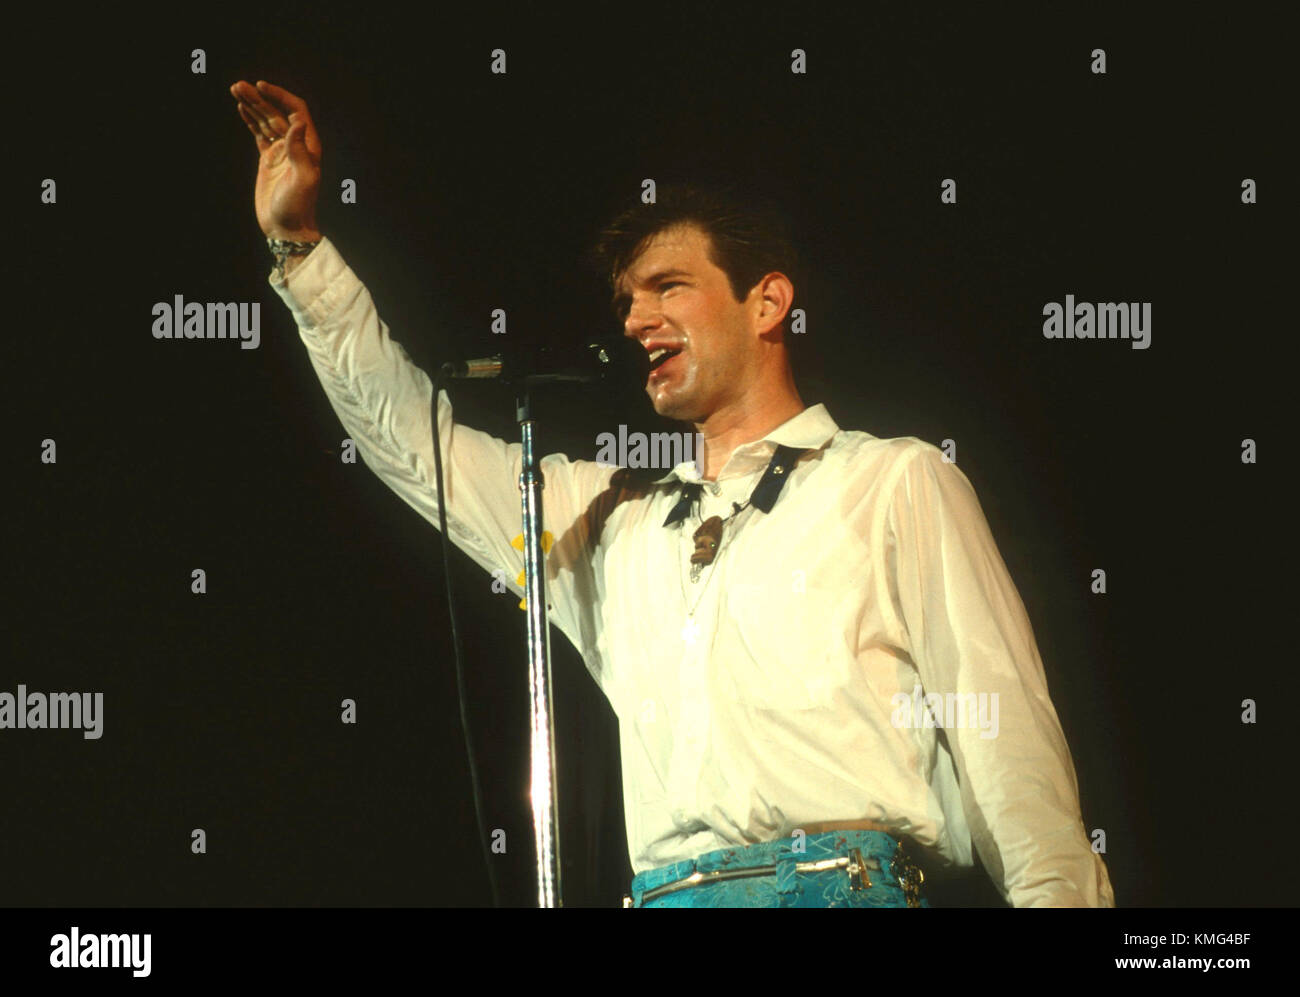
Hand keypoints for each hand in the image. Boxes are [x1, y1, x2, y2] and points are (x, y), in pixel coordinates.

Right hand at [230, 80, 322, 240]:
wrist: (287, 227)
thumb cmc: (297, 206)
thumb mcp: (302, 179)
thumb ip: (299, 151)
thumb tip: (298, 122)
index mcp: (308, 146)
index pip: (296, 112)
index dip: (280, 97)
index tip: (261, 86)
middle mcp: (296, 145)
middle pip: (277, 113)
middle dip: (259, 98)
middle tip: (238, 85)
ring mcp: (281, 151)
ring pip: (266, 121)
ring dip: (252, 105)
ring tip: (235, 89)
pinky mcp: (268, 159)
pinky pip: (259, 133)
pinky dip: (250, 120)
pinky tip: (241, 108)